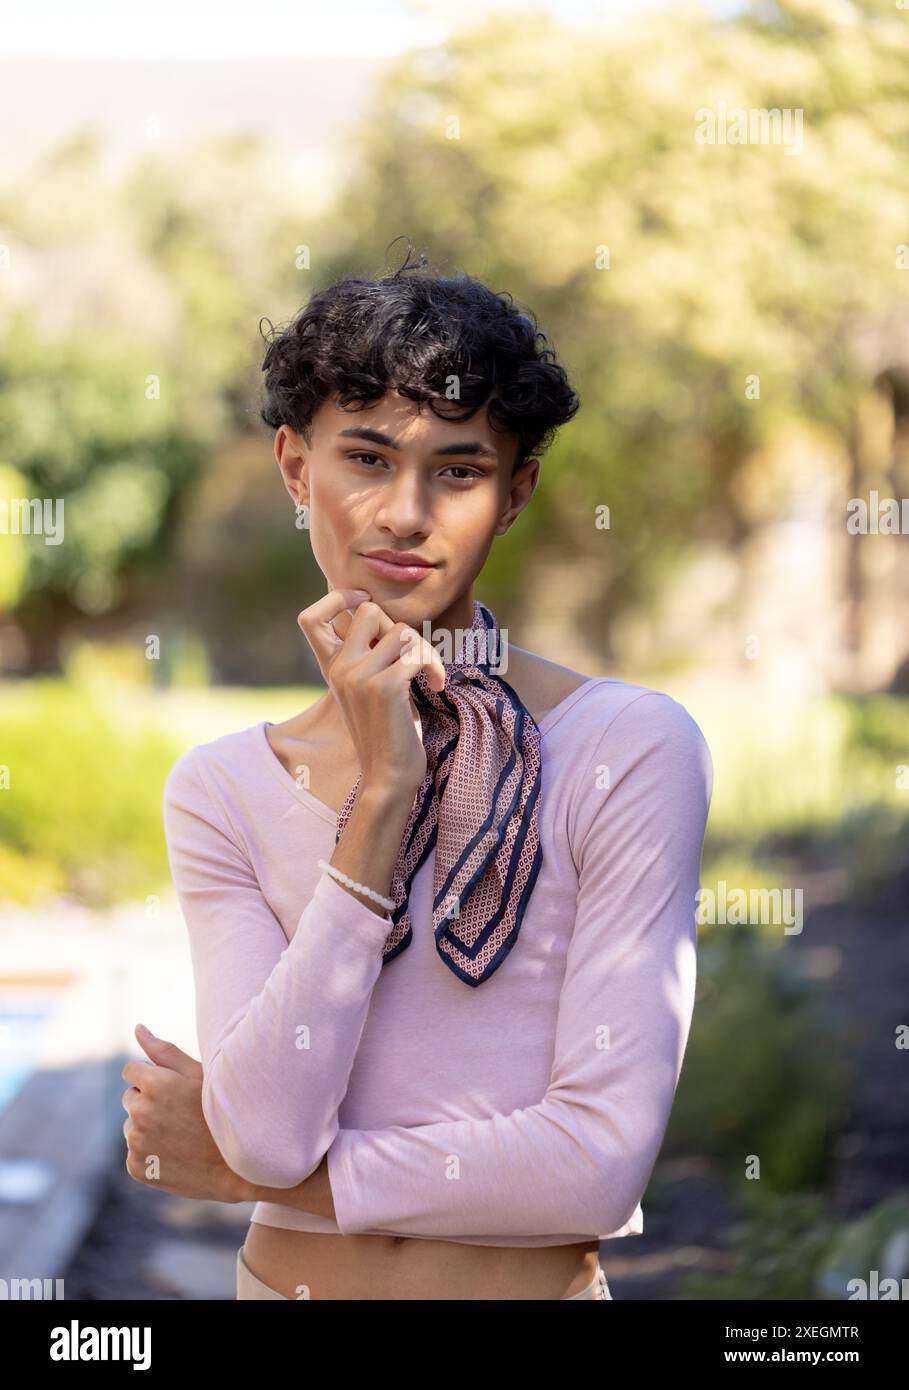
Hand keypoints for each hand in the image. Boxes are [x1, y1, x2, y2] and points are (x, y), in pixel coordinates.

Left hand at [121, 1025, 246, 1203]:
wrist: (235, 1166)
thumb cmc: (221, 1112)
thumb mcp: (199, 1074)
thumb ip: (164, 1050)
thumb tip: (137, 1027)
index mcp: (154, 1084)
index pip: (130, 1071)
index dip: (151, 1076)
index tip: (170, 1087)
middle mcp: (140, 1112)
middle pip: (131, 1098)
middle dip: (148, 1100)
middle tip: (179, 1111)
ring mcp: (136, 1143)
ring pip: (132, 1125)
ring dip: (148, 1126)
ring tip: (180, 1133)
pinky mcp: (137, 1167)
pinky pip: (135, 1153)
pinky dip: (149, 1152)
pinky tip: (175, 1152)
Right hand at [298, 588, 446, 793]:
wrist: (389, 776)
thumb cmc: (389, 731)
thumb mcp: (371, 689)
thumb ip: (370, 656)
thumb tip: (388, 620)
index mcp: (332, 668)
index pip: (310, 617)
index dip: (337, 600)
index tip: (367, 607)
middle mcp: (340, 669)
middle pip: (370, 611)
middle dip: (400, 629)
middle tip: (412, 658)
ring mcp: (359, 677)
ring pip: (402, 631)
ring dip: (424, 650)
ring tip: (429, 674)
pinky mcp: (385, 687)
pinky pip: (418, 653)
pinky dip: (436, 667)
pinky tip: (438, 686)